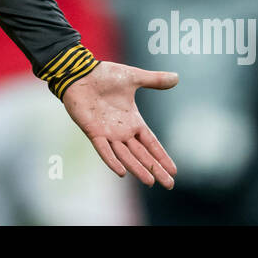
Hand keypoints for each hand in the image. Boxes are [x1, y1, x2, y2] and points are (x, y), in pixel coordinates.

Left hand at [61, 61, 178, 188]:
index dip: (161, 156)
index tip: (174, 170)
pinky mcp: (93, 131)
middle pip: (142, 154)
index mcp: (133, 120)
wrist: (80, 73)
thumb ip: (155, 80)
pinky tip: (122, 172)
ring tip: (150, 182)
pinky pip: (104, 150)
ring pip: (126, 156)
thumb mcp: (134, 77)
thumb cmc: (105, 75)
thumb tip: (177, 77)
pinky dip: (112, 160)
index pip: (151, 143)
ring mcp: (108, 133)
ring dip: (138, 169)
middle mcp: (122, 131)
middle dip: (155, 169)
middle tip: (169, 185)